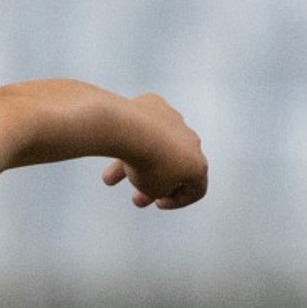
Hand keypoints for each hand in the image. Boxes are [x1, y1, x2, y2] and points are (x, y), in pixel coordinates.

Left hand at [100, 93, 207, 208]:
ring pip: (153, 146)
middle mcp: (191, 140)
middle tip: (136, 197)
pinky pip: (143, 126)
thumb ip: (160, 187)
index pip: (197, 188)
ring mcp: (174, 120)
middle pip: (172, 165)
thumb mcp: (154, 189)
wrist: (130, 128)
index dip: (178, 201)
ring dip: (132, 164)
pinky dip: (130, 138)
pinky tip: (113, 144)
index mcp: (197, 163)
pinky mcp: (156, 105)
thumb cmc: (145, 163)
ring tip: (108, 178)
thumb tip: (155, 176)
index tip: (158, 202)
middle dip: (152, 183)